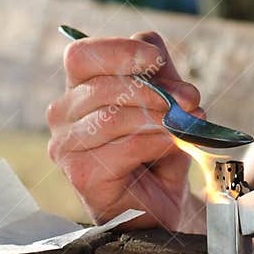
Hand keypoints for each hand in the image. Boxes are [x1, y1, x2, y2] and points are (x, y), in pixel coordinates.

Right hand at [47, 31, 203, 230]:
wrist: (165, 200)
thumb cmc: (160, 146)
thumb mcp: (167, 101)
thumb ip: (161, 72)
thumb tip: (156, 57)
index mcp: (80, 87)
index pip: (82, 55)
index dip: (120, 52)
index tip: (156, 60)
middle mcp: (63, 114)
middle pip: (103, 85)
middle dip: (155, 91)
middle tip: (190, 100)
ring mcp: (66, 146)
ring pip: (114, 117)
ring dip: (160, 118)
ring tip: (186, 125)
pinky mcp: (80, 175)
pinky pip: (124, 148)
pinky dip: (157, 142)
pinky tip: (173, 145)